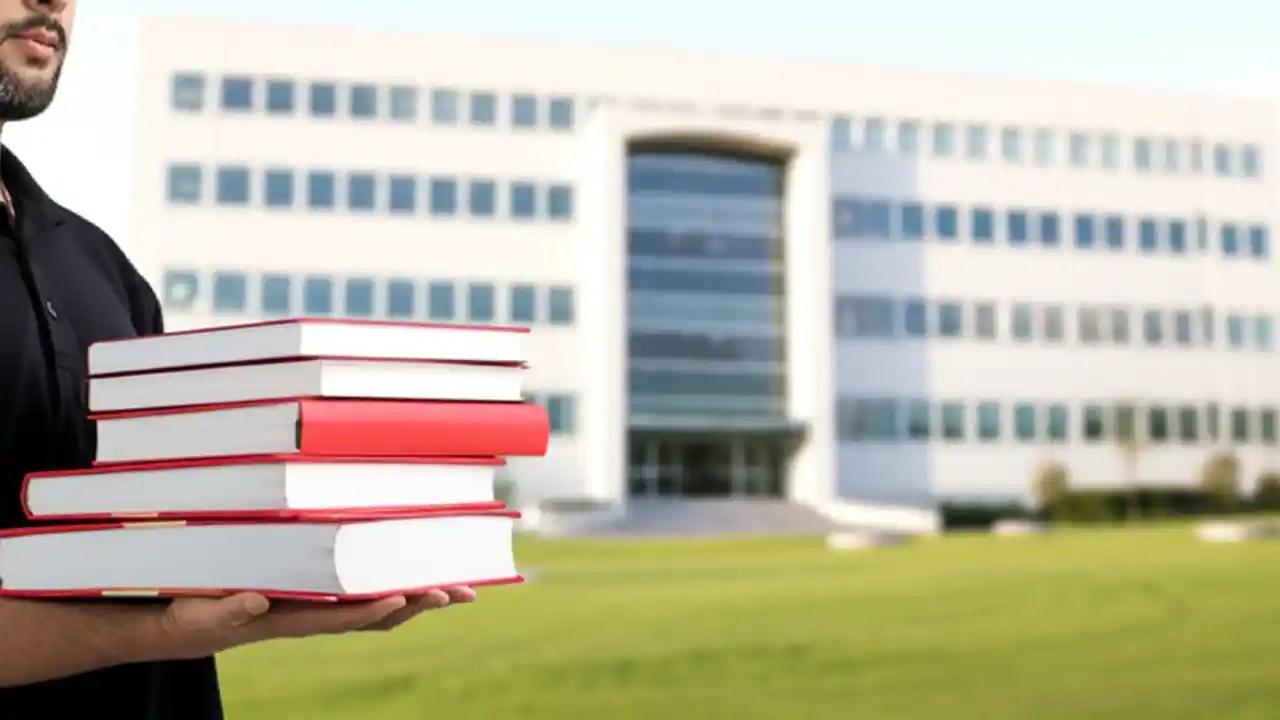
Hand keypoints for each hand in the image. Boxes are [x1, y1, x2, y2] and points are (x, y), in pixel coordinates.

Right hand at [151, 587, 476, 659]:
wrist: (192, 626)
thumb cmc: (197, 616)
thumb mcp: (206, 612)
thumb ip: (230, 608)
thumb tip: (255, 600)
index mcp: (294, 618)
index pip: (344, 616)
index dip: (374, 609)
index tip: (403, 598)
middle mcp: (318, 615)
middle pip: (378, 614)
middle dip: (418, 603)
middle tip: (458, 593)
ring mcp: (323, 608)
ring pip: (381, 606)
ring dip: (420, 597)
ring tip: (460, 589)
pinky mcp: (322, 598)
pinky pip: (369, 595)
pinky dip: (399, 586)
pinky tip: (422, 578)